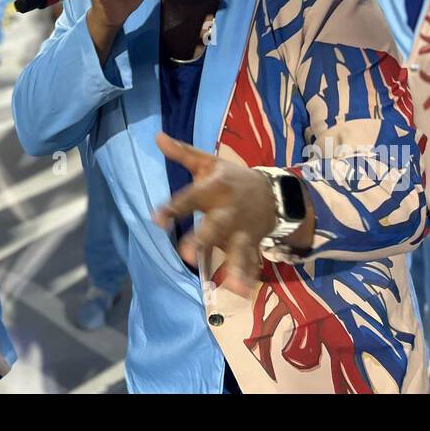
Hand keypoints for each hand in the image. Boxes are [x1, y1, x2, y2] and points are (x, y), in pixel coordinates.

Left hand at [153, 134, 290, 295]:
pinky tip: (244, 294)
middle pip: (214, 226)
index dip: (173, 208)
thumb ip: (183, 153)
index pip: (191, 198)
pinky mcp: (251, 244)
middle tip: (186, 255)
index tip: (156, 219)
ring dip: (233, 266)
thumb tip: (157, 137)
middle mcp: (228, 211)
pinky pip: (250, 262)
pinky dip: (248, 277)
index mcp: (215, 189)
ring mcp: (242, 230)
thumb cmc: (231, 177)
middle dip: (202, 240)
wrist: (274, 192)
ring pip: (237, 249)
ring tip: (230, 285)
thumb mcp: (208, 161)